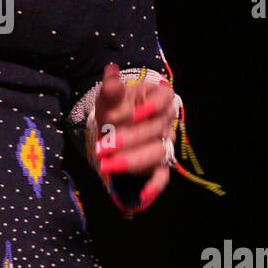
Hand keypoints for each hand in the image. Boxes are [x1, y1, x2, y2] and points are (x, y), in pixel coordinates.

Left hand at [92, 63, 176, 209]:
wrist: (114, 126)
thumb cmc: (116, 108)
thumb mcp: (109, 98)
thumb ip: (111, 88)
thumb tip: (110, 71)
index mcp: (158, 98)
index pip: (164, 100)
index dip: (152, 107)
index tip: (134, 113)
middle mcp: (165, 122)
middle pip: (154, 130)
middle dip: (128, 139)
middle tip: (101, 147)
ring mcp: (164, 144)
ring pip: (156, 153)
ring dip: (132, 160)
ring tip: (106, 166)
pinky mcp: (158, 165)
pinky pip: (162, 177)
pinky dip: (154, 186)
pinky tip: (143, 196)